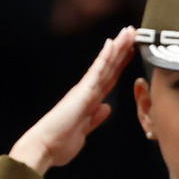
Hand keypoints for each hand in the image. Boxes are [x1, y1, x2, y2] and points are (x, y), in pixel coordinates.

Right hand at [9, 28, 136, 174]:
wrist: (45, 147)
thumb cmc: (61, 142)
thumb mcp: (86, 129)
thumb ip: (95, 117)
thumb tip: (105, 108)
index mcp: (90, 100)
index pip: (110, 78)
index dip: (121, 64)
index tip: (132, 50)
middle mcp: (88, 91)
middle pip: (109, 67)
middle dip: (122, 49)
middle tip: (133, 32)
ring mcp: (85, 90)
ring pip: (105, 64)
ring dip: (117, 47)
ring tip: (128, 32)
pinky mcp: (83, 92)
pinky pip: (97, 71)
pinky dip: (105, 57)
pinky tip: (112, 44)